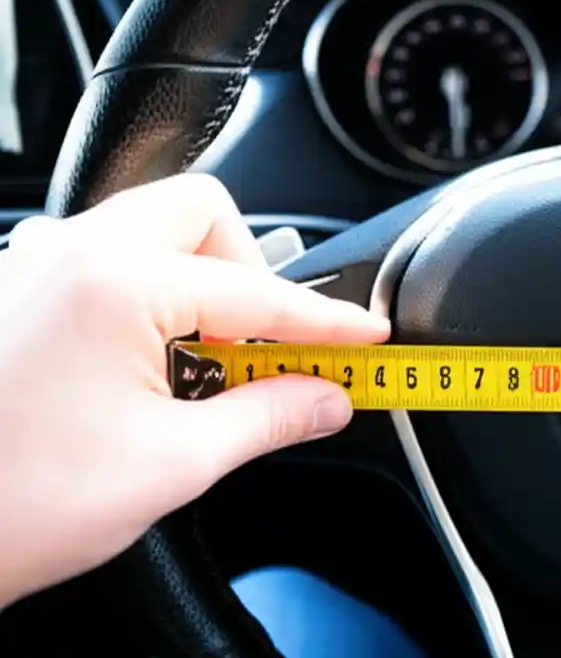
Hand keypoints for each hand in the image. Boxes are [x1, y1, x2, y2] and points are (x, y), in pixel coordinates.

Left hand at [0, 175, 389, 607]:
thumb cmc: (16, 502)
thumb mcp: (173, 465)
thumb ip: (268, 418)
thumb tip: (326, 399)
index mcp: (114, 285)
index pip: (257, 294)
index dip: (326, 321)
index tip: (367, 337)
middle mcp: (70, 254)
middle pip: (202, 215)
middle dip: (251, 271)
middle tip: (268, 343)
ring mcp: (35, 266)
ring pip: (151, 227)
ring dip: (200, 280)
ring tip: (210, 359)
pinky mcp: (16, 291)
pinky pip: (107, 258)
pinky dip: (152, 292)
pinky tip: (154, 359)